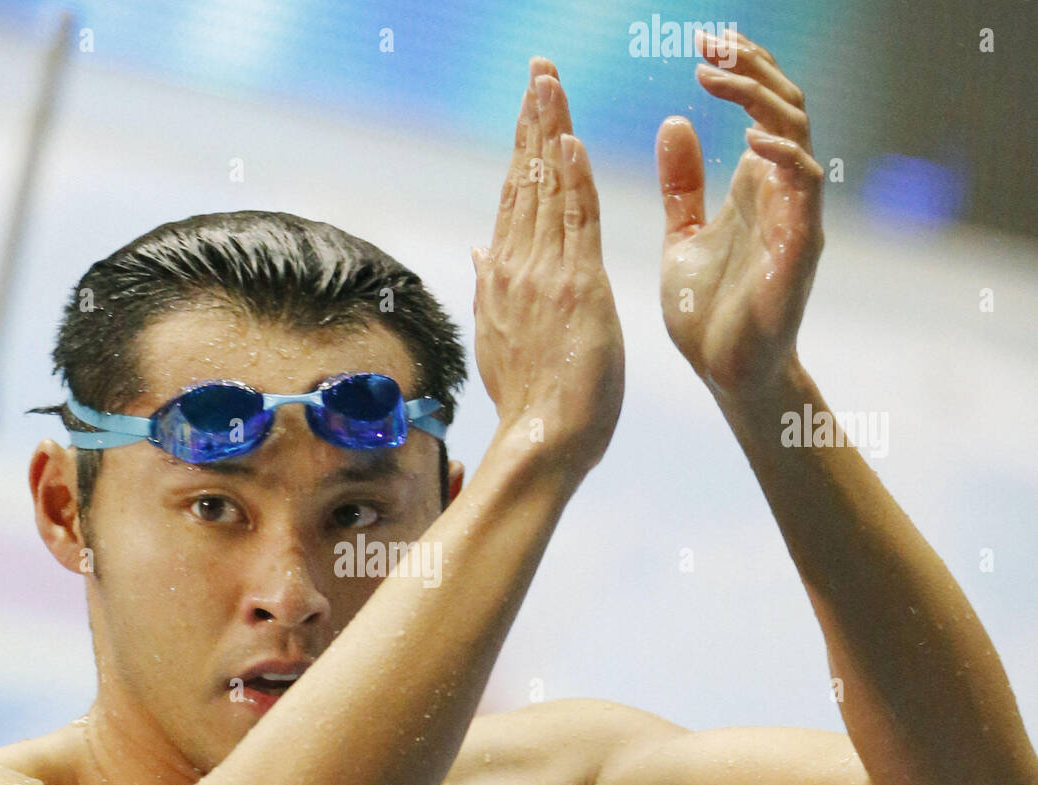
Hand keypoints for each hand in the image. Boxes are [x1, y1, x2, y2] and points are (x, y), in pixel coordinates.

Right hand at [472, 58, 623, 475]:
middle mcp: (517, 269)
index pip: (516, 199)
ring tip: (550, 83)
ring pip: (548, 191)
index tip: (530, 107)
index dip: (524, 149)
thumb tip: (479, 249)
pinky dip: (571, 180)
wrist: (543, 441)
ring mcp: (544, 277)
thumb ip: (491, 288)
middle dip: (534, 122)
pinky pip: (575, 224)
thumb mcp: (501, 338)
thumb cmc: (532, 401)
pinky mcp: (577, 289)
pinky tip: (569, 140)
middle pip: (527, 182)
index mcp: (505, 279)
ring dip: (550, 132)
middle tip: (540, 70)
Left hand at [658, 30, 823, 396]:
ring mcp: (796, 216)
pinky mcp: (800, 247)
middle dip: (751, 68)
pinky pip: (806, 188)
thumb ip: (683, 186)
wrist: (723, 374)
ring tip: (719, 77)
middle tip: (710, 41)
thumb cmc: (707, 313)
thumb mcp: (683, 237)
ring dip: (761, 99)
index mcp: (754, 186)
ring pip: (798, 134)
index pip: (759, 106)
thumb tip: (673, 123)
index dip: (738, 70)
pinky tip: (751, 140)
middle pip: (783, 105)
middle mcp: (782, 192)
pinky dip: (784, 158)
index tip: (701, 43)